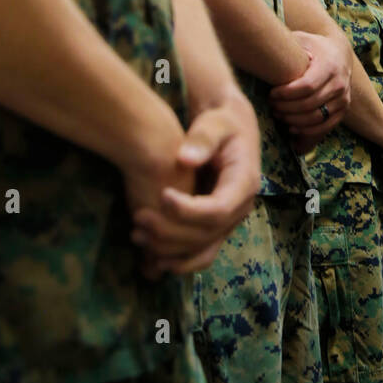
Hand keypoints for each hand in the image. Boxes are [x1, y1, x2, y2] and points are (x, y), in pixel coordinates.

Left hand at [128, 96, 260, 277]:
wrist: (232, 131)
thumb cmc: (221, 124)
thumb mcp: (215, 123)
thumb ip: (202, 138)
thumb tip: (185, 159)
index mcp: (244, 183)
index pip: (218, 210)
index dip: (188, 210)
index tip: (161, 194)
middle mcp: (241, 207)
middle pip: (207, 234)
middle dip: (171, 231)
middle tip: (138, 218)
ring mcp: (230, 221)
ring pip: (204, 249)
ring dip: (170, 250)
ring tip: (137, 236)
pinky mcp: (218, 227)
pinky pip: (202, 253)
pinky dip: (179, 260)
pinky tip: (152, 258)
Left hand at [270, 30, 351, 141]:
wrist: (339, 52)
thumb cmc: (313, 46)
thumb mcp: (302, 40)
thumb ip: (286, 46)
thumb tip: (262, 52)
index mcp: (329, 66)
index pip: (307, 86)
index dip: (287, 94)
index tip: (272, 93)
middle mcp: (340, 83)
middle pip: (309, 104)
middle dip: (286, 108)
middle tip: (271, 104)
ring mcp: (343, 99)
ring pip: (316, 118)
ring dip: (294, 120)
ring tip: (278, 114)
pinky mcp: (343, 110)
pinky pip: (325, 127)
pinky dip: (307, 131)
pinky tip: (291, 127)